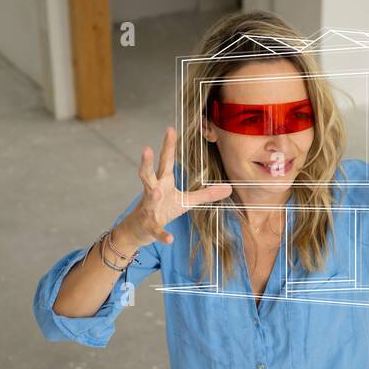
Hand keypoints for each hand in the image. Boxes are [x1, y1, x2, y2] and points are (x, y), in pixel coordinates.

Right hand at [118, 127, 232, 248]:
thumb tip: (229, 188)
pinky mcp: (150, 227)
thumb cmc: (163, 210)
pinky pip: (156, 230)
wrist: (139, 231)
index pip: (165, 161)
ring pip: (149, 200)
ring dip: (153, 195)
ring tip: (157, 191)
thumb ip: (205, 194)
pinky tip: (170, 239)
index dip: (168, 146)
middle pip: (148, 175)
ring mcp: (149, 209)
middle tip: (146, 148)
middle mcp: (153, 192)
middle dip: (146, 163)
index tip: (170, 129)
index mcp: (163, 182)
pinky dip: (162, 235)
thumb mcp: (186, 201)